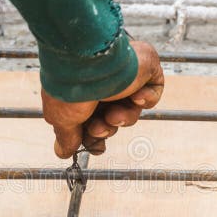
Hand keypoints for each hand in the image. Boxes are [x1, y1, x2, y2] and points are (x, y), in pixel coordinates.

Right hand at [42, 40, 163, 157]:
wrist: (89, 63)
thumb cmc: (71, 86)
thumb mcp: (62, 118)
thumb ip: (66, 137)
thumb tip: (62, 153)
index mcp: (82, 91)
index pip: (93, 119)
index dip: (96, 136)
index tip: (96, 146)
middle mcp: (103, 83)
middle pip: (112, 118)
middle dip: (106, 128)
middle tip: (99, 128)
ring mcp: (124, 76)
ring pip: (132, 108)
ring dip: (124, 118)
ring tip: (114, 114)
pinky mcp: (144, 68)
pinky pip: (154, 91)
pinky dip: (147, 99)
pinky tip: (135, 95)